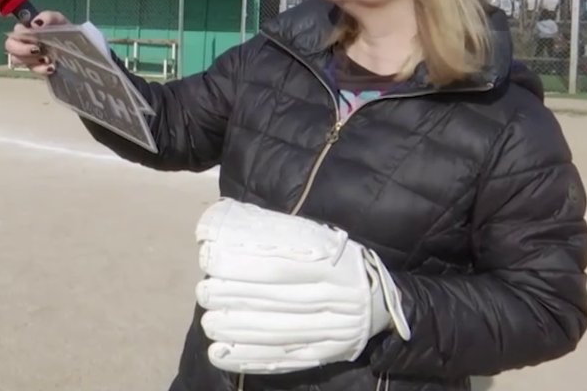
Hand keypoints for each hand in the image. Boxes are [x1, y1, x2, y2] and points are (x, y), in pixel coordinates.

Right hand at [3, 10, 69, 75]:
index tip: (34, 37)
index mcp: (26, 29)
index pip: (15, 31)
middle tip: (37, 50)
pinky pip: (32, 71)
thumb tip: (35, 24)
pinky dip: (41, 69)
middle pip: (10, 46)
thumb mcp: (59, 20)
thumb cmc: (63, 30)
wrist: (75, 47)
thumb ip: (48, 17)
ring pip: (16, 60)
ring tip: (47, 59)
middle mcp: (23, 42)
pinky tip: (51, 67)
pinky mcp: (35, 68)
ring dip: (30, 60)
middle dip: (21, 49)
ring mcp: (27, 57)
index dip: (21, 34)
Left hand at [192, 198, 410, 374]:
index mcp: (330, 264)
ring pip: (274, 332)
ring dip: (234, 329)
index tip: (210, 259)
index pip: (279, 266)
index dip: (240, 264)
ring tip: (209, 321)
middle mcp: (332, 298)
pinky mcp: (322, 354)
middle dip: (231, 296)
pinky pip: (281, 359)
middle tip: (205, 291)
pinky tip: (218, 354)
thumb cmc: (339, 261)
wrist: (380, 301)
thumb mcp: (318, 239)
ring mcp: (328, 330)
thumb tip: (225, 228)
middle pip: (273, 300)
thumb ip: (279, 235)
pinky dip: (246, 358)